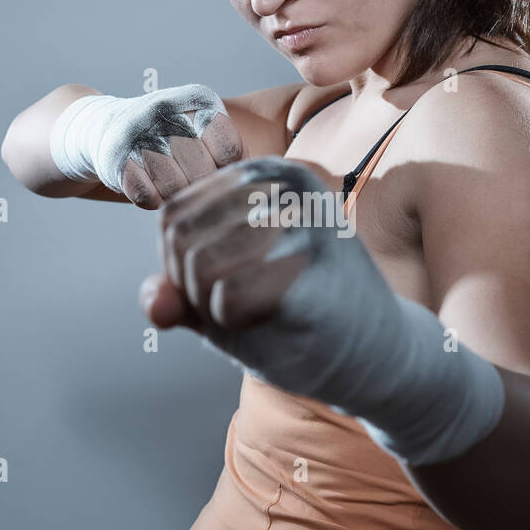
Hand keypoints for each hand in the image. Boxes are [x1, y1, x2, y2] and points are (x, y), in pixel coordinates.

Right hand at [50, 83, 244, 207]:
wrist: (103, 127)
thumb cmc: (169, 137)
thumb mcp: (203, 130)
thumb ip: (235, 152)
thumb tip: (263, 187)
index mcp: (199, 99)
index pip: (233, 152)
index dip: (227, 173)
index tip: (215, 173)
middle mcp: (168, 109)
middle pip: (205, 174)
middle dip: (199, 187)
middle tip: (186, 180)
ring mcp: (138, 132)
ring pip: (177, 190)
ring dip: (175, 196)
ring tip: (167, 181)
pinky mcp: (115, 158)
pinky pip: (149, 199)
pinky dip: (151, 201)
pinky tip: (147, 185)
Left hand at [138, 156, 325, 336]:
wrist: (375, 354)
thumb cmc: (297, 321)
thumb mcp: (224, 300)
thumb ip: (181, 293)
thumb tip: (153, 306)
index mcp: (262, 175)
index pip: (172, 217)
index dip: (177, 270)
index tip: (220, 293)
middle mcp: (283, 181)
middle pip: (180, 240)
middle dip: (193, 291)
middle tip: (242, 312)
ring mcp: (303, 214)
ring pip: (200, 265)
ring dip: (214, 310)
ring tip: (260, 317)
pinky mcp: (314, 259)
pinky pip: (229, 296)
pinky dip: (237, 324)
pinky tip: (279, 324)